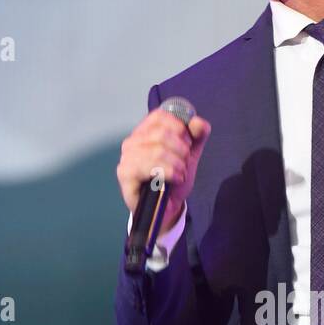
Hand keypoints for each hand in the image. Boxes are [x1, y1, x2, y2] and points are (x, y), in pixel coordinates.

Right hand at [116, 105, 211, 232]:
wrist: (167, 208)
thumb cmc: (174, 179)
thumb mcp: (190, 155)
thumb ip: (197, 136)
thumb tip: (198, 122)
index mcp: (145, 131)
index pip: (161, 116)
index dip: (180, 128)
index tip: (187, 145)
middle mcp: (132, 141)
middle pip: (162, 133)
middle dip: (182, 150)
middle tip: (183, 164)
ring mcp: (126, 157)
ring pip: (158, 150)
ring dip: (178, 164)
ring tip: (179, 174)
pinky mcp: (125, 173)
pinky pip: (152, 166)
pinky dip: (170, 173)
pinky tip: (174, 180)